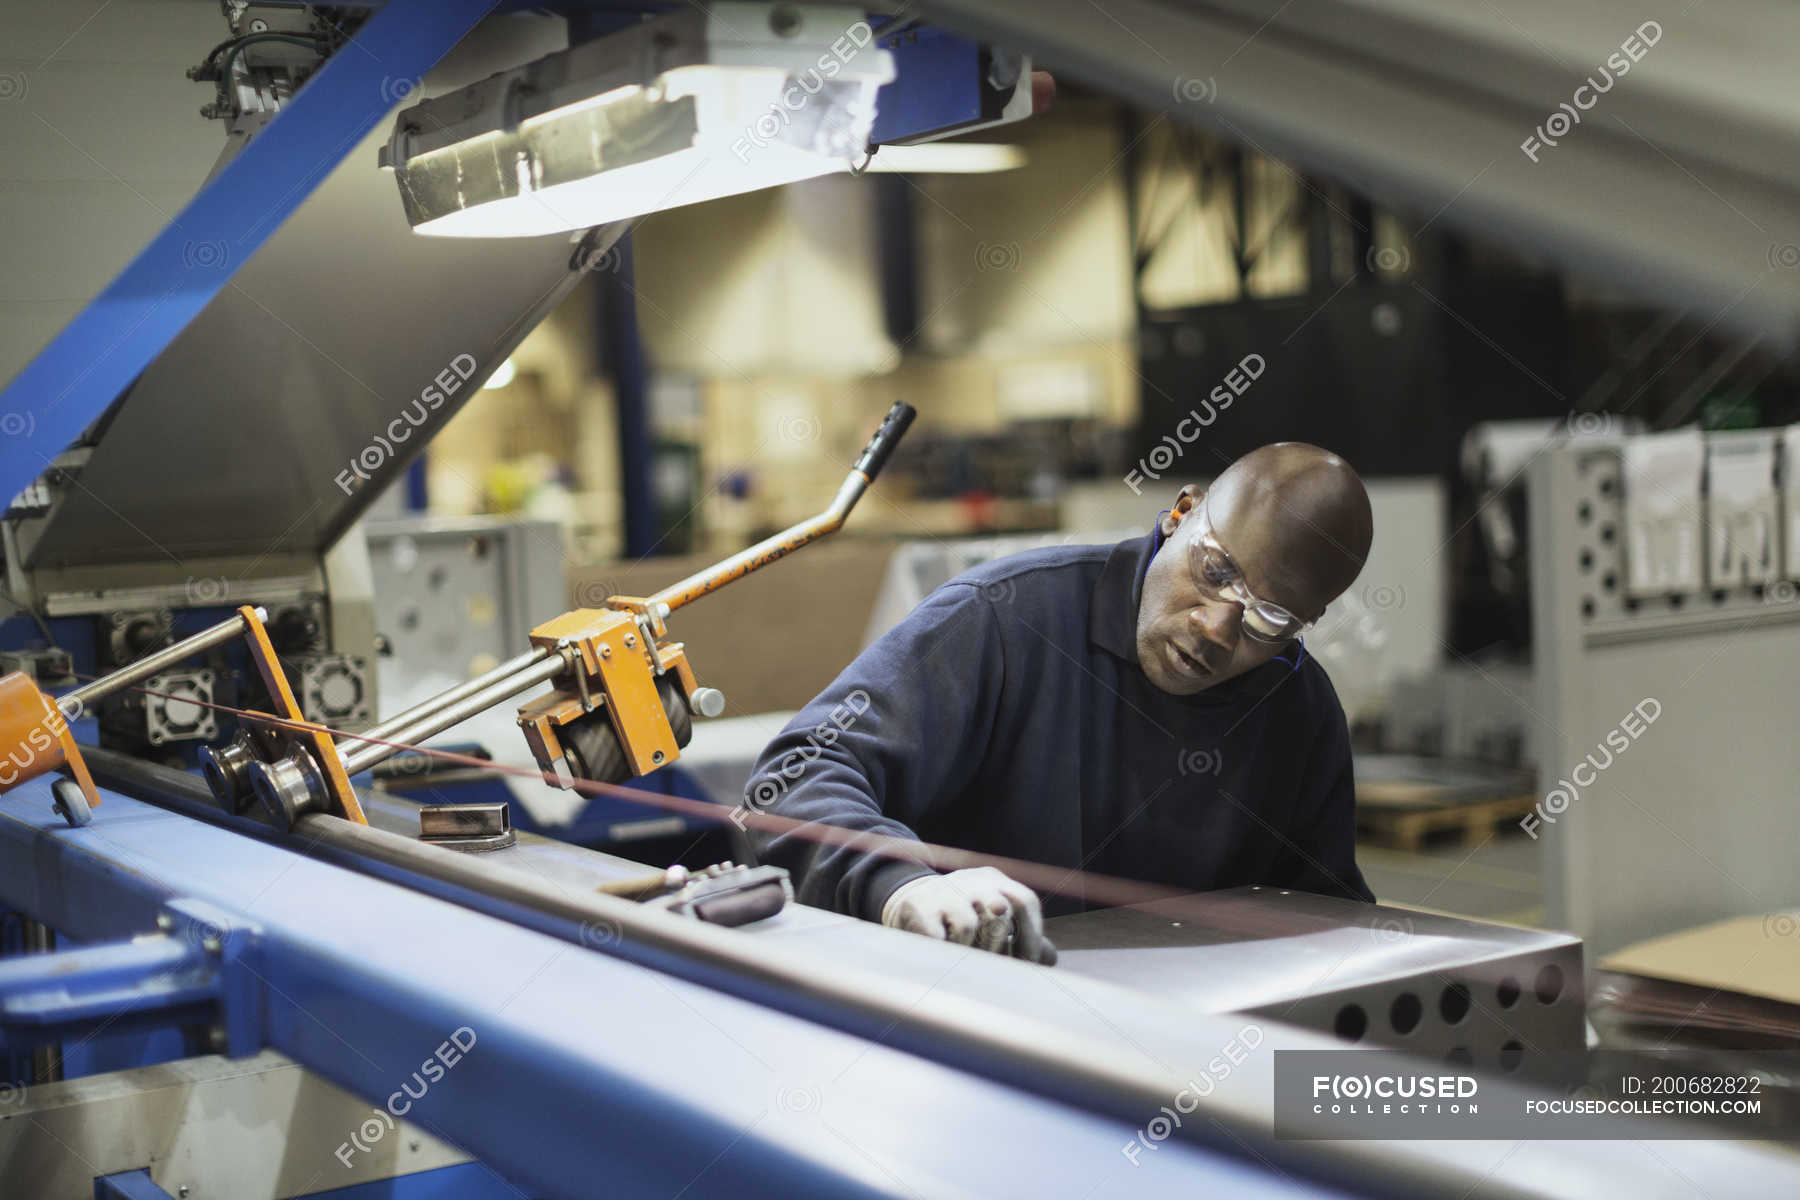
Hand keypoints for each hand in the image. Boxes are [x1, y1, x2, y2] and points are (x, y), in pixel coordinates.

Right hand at [880, 867, 1056, 963]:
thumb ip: (1021, 938)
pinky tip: (941, 951)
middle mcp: (972, 880)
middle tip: (992, 963)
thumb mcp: (991, 919)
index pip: (1025, 900)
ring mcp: (944, 891)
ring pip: (968, 925)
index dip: (1031, 935)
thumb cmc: (960, 916)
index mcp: (995, 880)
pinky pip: (938, 937)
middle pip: (1000, 911)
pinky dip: (943, 950)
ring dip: (968, 948)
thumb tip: (1050, 958)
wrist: (908, 901)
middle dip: (999, 944)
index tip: (1029, 963)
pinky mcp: (919, 907)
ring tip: (960, 953)